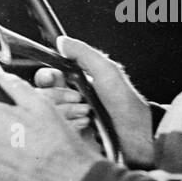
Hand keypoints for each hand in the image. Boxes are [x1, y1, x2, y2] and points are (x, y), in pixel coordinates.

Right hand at [54, 35, 155, 166]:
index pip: (49, 78)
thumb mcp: (106, 71)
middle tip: (78, 98)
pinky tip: (86, 126)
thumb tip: (62, 41)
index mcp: (78, 83)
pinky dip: (70, 126)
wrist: (137, 136)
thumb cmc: (125, 103)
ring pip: (48, 114)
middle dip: (58, 95)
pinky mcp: (71, 140)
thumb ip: (83, 53)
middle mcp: (71, 101)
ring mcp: (70, 121)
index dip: (46, 77)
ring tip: (88, 113)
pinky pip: (57, 132)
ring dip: (68, 111)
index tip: (51, 78)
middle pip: (43, 95)